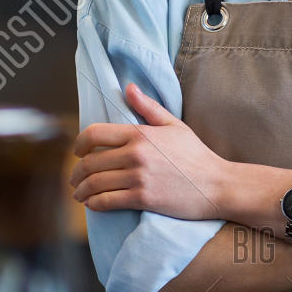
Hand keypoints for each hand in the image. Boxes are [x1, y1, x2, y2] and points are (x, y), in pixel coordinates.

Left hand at [70, 84, 230, 219]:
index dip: (79, 143)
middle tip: (74, 179)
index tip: (78, 152)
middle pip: (90, 162)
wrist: (217, 185)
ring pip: (94, 184)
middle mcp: (135, 154)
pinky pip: (106, 201)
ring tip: (79, 194)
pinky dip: (94, 204)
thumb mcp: (174, 125)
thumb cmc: (196, 155)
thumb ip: (149, 107)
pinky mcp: (142, 199)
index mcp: (140, 133)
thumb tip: (128, 87)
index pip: (95, 134)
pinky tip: (93, 204)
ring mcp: (138, 177)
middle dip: (77, 173)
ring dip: (81, 190)